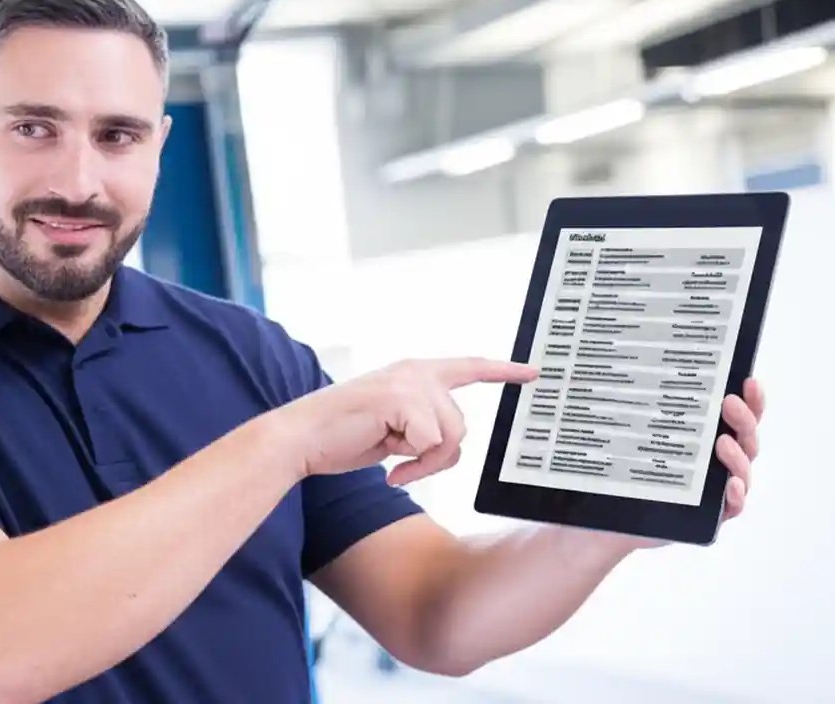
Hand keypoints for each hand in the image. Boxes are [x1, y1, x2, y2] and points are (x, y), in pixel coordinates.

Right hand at [277, 358, 538, 483]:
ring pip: (449, 437)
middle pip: (461, 425)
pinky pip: (430, 445)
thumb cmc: (342, 438)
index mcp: (413, 373)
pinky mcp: (400, 400)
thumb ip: (422, 425)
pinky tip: (387, 465)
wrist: (301, 438)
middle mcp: (414, 372)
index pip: (468, 367)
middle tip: (403, 467)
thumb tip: (448, 444)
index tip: (533, 372)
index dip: (503, 370)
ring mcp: (407, 384)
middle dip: (438, 457)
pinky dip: (412, 465)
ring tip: (393, 463)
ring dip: (425, 462)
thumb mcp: (393, 430)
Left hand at [601, 377, 766, 551]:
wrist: (608, 516)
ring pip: (742, 470)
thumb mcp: (632, 432)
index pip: (739, 415)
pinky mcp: (710, 515)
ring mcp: (716, 488)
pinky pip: (734, 506)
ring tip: (722, 442)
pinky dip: (736, 495)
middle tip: (728, 403)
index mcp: (706, 436)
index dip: (750, 398)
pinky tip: (729, 485)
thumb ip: (641, 405)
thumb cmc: (625, 470)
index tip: (748, 380)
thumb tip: (629, 366)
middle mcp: (718, 460)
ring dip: (738, 455)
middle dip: (744, 419)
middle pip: (746, 438)